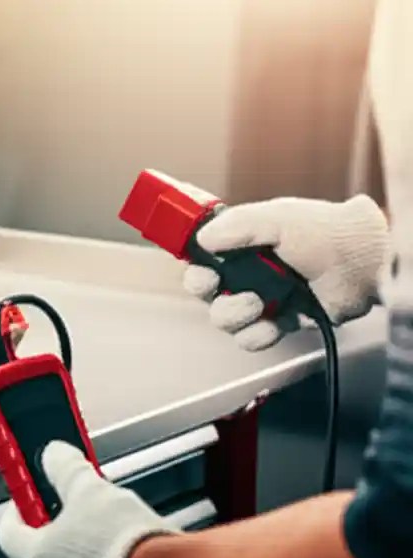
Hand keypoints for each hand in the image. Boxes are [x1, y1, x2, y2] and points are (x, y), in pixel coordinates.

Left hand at [0, 442, 174, 557]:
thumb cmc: (123, 542)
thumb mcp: (90, 489)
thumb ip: (65, 470)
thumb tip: (53, 455)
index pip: (8, 532)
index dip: (19, 509)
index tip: (30, 495)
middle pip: (42, 554)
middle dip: (59, 529)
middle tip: (79, 509)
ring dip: (86, 554)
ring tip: (114, 533)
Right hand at [183, 195, 388, 350]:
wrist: (364, 262)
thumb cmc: (327, 233)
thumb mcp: (278, 218)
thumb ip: (238, 225)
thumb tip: (203, 238)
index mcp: (242, 246)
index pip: (202, 261)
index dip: (195, 269)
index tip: (200, 270)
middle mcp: (248, 274)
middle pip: (205, 293)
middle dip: (208, 292)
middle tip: (219, 286)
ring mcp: (262, 300)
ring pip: (223, 319)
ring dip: (234, 313)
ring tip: (259, 302)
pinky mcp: (278, 324)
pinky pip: (251, 339)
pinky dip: (258, 333)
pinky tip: (274, 320)